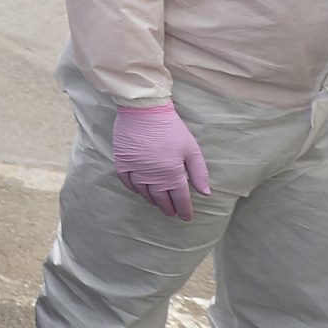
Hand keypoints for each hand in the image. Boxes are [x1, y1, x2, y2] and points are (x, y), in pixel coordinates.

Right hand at [112, 103, 212, 219]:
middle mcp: (152, 177)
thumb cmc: (170, 128)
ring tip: (158, 203)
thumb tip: (205, 193)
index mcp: (172, 174)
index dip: (184, 210)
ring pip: (144, 193)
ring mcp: (135, 171)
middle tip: (172, 213)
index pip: (180, 199)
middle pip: (161, 200)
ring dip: (153, 200)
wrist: (143, 110)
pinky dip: (135, 189)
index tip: (186, 216)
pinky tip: (140, 190)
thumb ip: (199, 173)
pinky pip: (127, 183)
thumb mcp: (191, 149)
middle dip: (168, 208)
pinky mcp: (122, 163)